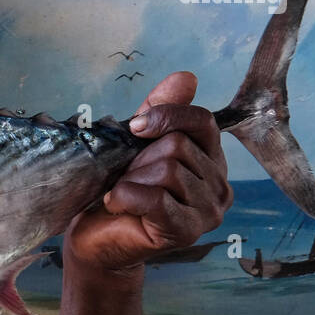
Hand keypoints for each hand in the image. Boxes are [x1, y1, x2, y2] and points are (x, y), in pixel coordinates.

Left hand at [64, 72, 232, 271]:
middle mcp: (219, 185)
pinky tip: (116, 204)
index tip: (135, 127)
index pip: (202, 121)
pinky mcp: (186, 232)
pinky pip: (155, 198)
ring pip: (167, 171)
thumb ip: (160, 111)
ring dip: (131, 179)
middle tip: (126, 177)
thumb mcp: (136, 143)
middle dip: (140, 158)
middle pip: (179, 146)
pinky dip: (126, 196)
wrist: (95, 237)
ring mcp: (207, 212)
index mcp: (211, 159)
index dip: (166, 116)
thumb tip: (187, 77)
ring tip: (122, 193)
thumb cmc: (117, 189)